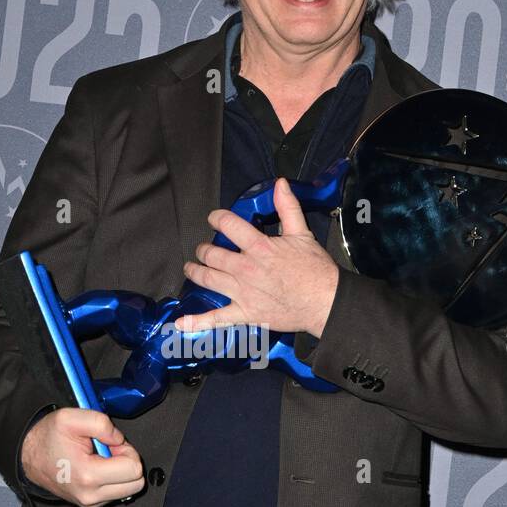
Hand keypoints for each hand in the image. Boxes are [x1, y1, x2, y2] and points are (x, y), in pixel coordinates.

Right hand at [20, 408, 144, 506]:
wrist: (28, 456)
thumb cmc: (48, 438)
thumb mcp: (71, 417)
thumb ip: (101, 423)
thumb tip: (119, 439)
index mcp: (88, 475)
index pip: (134, 469)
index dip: (127, 450)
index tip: (111, 443)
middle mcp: (90, 495)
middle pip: (136, 483)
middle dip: (127, 462)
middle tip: (108, 450)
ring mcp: (90, 503)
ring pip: (129, 489)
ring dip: (120, 471)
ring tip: (99, 458)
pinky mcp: (91, 505)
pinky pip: (117, 493)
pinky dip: (112, 479)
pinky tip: (95, 467)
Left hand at [175, 177, 338, 338]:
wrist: (324, 302)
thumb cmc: (315, 269)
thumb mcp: (302, 234)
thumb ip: (288, 208)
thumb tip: (280, 184)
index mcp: (259, 247)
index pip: (229, 225)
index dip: (217, 218)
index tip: (214, 218)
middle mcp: (246, 269)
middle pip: (212, 254)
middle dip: (204, 249)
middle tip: (203, 249)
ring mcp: (243, 293)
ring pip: (208, 279)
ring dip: (195, 272)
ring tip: (190, 268)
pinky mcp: (245, 313)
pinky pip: (217, 319)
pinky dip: (198, 322)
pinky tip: (181, 323)